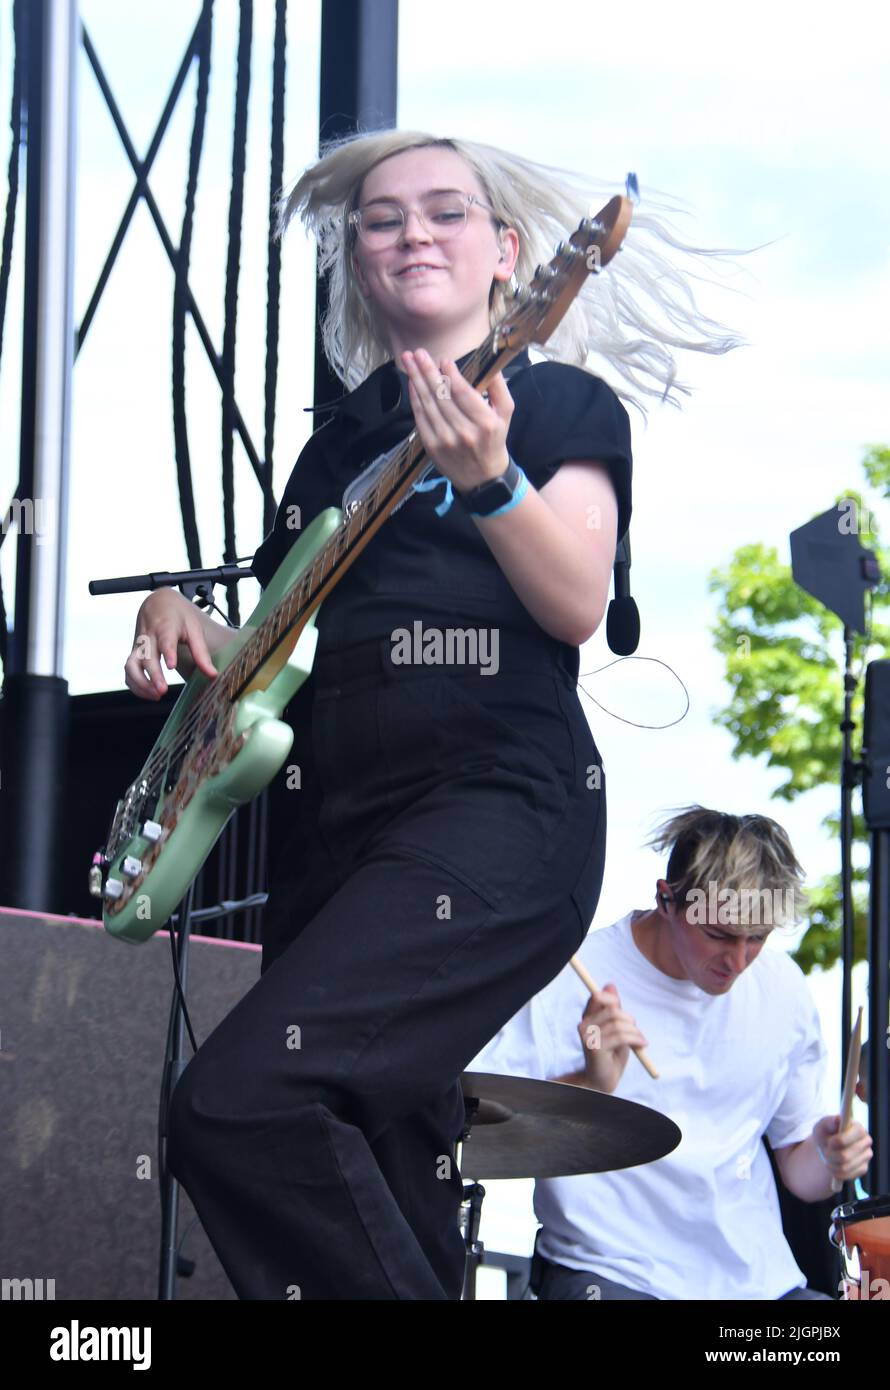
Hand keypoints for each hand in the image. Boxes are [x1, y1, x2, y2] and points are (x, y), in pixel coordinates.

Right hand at [124, 588, 218, 700]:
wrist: (156, 602)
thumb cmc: (177, 616)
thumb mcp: (194, 629)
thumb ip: (201, 653)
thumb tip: (212, 674)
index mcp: (166, 627)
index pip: (165, 640)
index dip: (168, 653)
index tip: (171, 665)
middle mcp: (148, 637)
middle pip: (147, 657)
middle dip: (153, 675)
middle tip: (162, 690)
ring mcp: (138, 646)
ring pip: (131, 665)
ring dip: (141, 683)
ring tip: (156, 695)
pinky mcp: (134, 654)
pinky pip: (128, 672)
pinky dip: (135, 685)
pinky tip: (149, 694)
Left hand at [401, 347, 514, 493]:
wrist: (483, 477)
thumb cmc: (494, 439)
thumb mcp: (506, 413)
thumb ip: (499, 388)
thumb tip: (490, 364)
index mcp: (485, 422)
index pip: (463, 393)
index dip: (451, 375)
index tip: (443, 359)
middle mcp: (464, 432)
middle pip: (441, 396)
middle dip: (427, 371)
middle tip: (417, 352)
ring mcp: (445, 440)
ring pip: (428, 404)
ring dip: (416, 380)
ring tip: (408, 360)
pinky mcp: (432, 446)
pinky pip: (420, 418)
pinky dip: (414, 399)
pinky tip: (411, 383)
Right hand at [576, 983, 648, 1093]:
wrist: (602, 1082)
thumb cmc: (610, 1056)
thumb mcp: (615, 1029)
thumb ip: (614, 1009)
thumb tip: (610, 985)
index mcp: (587, 1019)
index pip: (597, 997)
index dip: (612, 999)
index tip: (622, 1008)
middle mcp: (583, 1026)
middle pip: (612, 1010)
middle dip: (629, 1019)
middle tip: (636, 1031)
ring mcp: (588, 1037)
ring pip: (618, 1024)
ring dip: (635, 1032)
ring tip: (640, 1040)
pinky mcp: (595, 1048)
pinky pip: (621, 1036)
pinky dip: (636, 1039)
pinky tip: (642, 1045)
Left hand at [814, 1114, 872, 1184]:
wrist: (828, 1147)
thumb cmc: (826, 1133)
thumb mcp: (822, 1126)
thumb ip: (829, 1122)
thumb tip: (837, 1119)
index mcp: (858, 1128)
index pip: (853, 1136)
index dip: (839, 1141)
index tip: (829, 1142)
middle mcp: (866, 1141)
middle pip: (845, 1156)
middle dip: (830, 1155)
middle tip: (825, 1152)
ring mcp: (866, 1156)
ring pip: (844, 1167)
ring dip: (831, 1164)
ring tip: (827, 1157)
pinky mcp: (863, 1168)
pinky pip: (847, 1175)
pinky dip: (835, 1172)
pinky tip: (833, 1165)